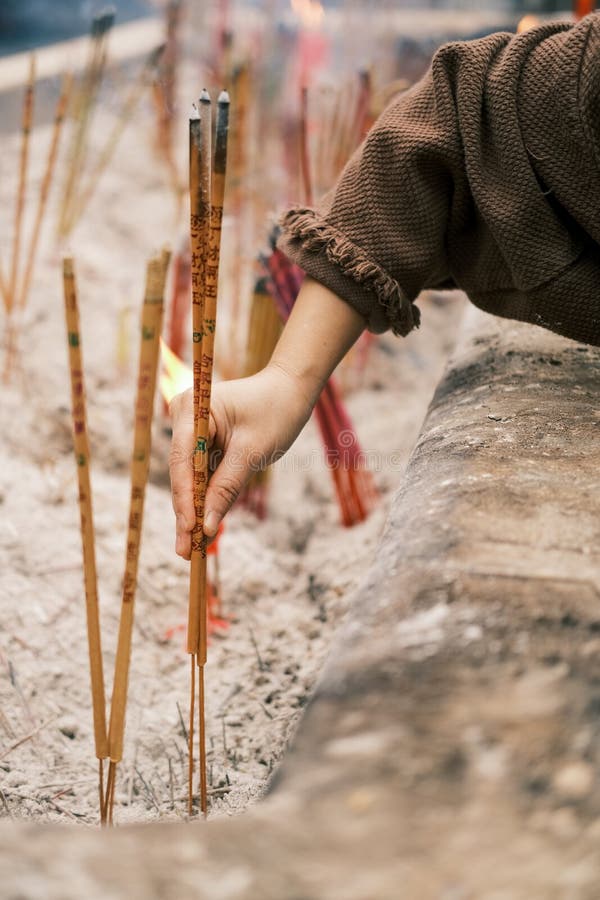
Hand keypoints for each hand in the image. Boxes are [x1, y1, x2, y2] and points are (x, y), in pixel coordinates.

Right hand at [169, 363, 313, 558]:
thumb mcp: (253, 452)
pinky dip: (204, 501)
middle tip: (185, 552)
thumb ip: (227, 487)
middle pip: (181, 474)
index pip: (182, 460)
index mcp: (191, 409)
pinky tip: (202, 532)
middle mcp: (184, 419)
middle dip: (186, 513)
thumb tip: (206, 526)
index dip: (185, 497)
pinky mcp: (203, 444)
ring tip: (190, 550)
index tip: (190, 528)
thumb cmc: (276, 411)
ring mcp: (191, 432)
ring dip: (193, 512)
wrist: (291, 390)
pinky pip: (200, 477)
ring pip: (189, 480)